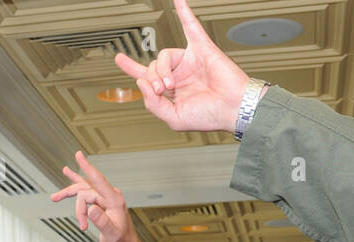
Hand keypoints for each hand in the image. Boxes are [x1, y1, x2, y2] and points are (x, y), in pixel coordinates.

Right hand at [51, 151, 148, 241]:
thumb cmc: (120, 241)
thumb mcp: (111, 234)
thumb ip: (102, 222)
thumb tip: (91, 209)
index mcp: (114, 200)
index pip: (98, 180)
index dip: (87, 167)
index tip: (78, 155)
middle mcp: (109, 196)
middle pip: (85, 191)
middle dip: (78, 208)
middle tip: (81, 225)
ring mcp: (104, 198)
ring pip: (82, 192)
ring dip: (72, 201)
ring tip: (55, 197)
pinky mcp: (100, 202)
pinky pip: (85, 193)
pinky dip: (75, 192)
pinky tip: (67, 179)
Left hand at [113, 0, 249, 132]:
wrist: (233, 109)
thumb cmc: (209, 116)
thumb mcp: (173, 118)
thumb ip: (153, 104)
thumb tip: (141, 82)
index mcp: (172, 91)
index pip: (147, 76)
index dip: (132, 68)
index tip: (120, 58)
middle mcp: (179, 73)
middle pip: (152, 67)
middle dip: (152, 79)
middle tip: (160, 90)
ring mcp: (190, 60)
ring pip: (163, 55)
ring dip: (161, 70)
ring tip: (169, 84)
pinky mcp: (202, 48)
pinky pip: (190, 26)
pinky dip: (183, 12)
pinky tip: (176, 0)